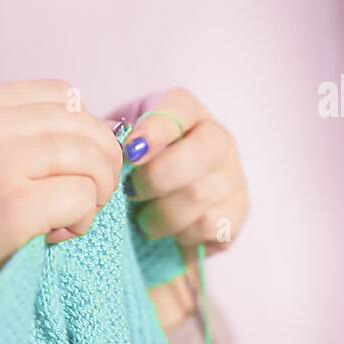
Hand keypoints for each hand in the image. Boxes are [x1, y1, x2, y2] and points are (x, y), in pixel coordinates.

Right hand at [0, 80, 122, 343]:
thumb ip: (16, 137)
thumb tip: (107, 133)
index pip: (61, 94)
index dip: (84, 132)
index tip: (73, 172)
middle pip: (83, 124)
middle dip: (101, 165)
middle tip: (84, 204)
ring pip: (91, 157)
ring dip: (95, 194)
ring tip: (65, 223)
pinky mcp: (12, 209)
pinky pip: (83, 198)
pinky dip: (83, 222)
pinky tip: (55, 239)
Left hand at [114, 88, 248, 255]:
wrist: (151, 208)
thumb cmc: (131, 169)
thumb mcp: (116, 144)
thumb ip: (110, 139)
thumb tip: (106, 140)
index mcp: (185, 112)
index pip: (180, 108)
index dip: (156, 130)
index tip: (132, 152)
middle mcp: (217, 137)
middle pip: (202, 152)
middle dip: (157, 179)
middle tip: (131, 193)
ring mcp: (232, 175)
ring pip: (201, 195)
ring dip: (161, 215)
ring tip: (143, 220)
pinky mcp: (237, 212)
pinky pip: (212, 227)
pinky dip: (182, 235)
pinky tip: (169, 233)